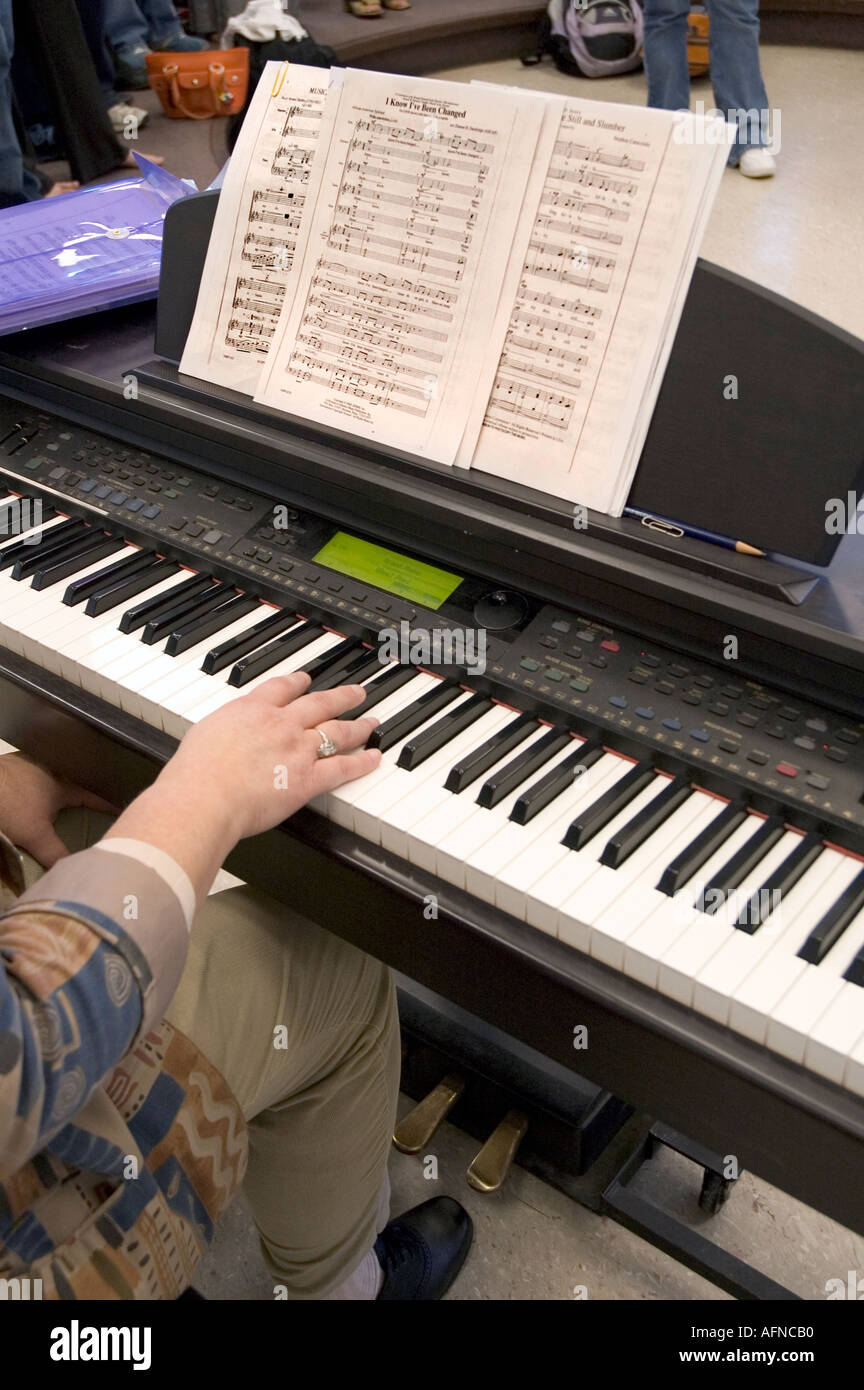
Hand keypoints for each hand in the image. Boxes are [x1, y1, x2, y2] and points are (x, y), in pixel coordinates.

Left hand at [0, 753, 115, 867]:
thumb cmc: (9, 807)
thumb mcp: (35, 835)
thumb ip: (56, 853)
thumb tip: (77, 870)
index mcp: (61, 784)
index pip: (90, 794)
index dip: (104, 802)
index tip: (120, 808)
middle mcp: (48, 768)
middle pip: (71, 779)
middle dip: (80, 790)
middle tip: (89, 801)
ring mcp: (27, 762)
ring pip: (51, 772)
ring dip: (57, 782)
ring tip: (60, 795)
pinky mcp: (8, 763)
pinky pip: (32, 769)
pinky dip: (36, 780)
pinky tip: (30, 789)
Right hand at [154, 671, 382, 842]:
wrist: (205, 795)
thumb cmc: (195, 773)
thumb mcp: (202, 734)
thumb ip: (222, 732)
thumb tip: (221, 738)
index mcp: (251, 710)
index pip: (281, 688)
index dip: (297, 682)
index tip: (305, 679)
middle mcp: (281, 724)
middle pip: (319, 703)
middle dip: (341, 696)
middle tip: (356, 692)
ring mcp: (298, 750)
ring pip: (337, 731)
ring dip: (358, 725)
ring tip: (372, 721)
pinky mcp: (308, 779)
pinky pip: (342, 768)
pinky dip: (362, 763)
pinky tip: (373, 758)